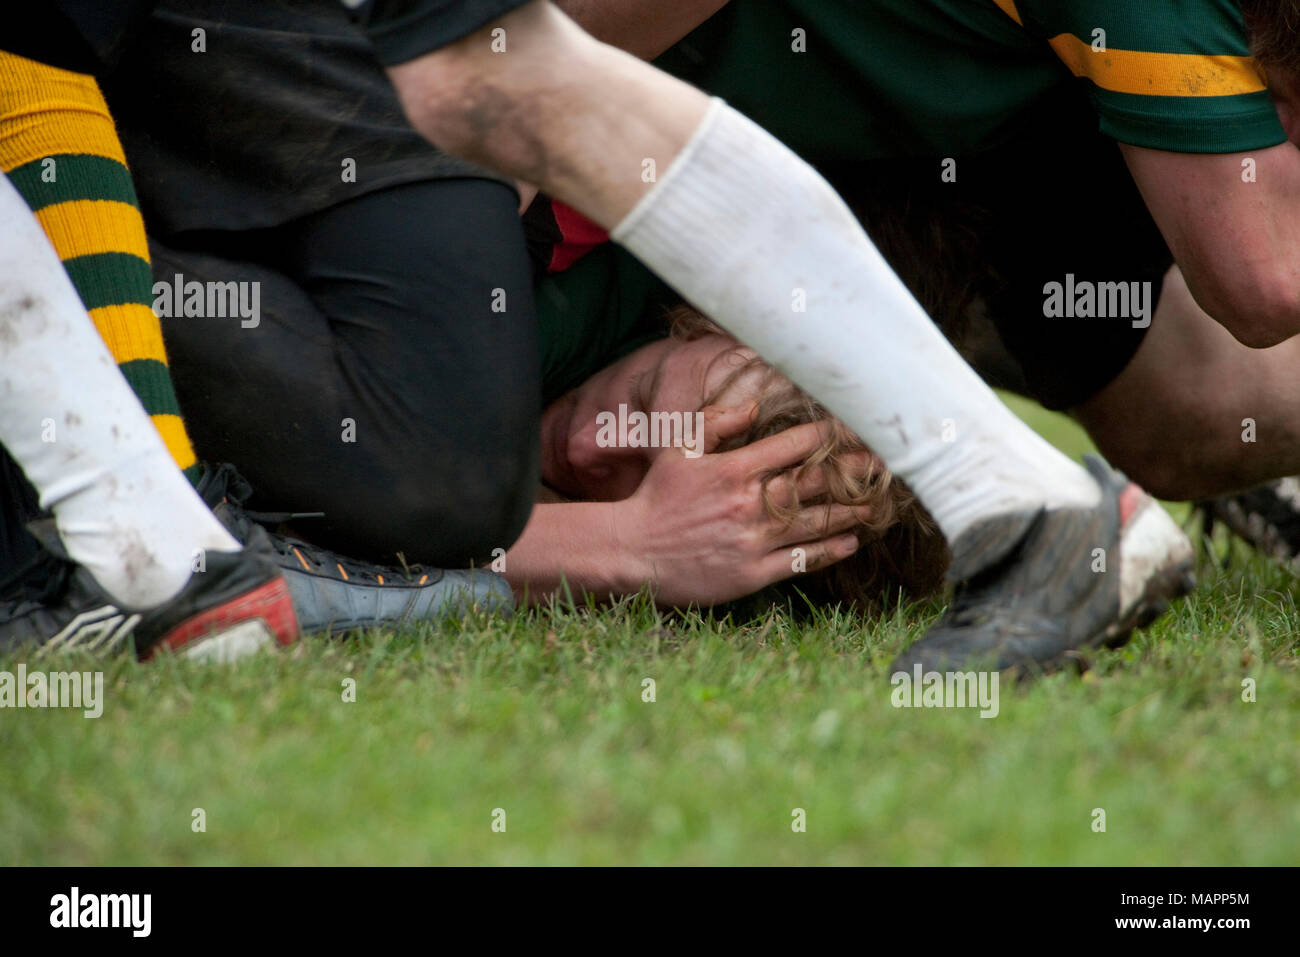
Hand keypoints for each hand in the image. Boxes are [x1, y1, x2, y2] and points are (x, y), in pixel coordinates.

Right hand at [613, 404, 871, 605]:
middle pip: (815, 484)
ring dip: (851, 512)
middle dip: (852, 472)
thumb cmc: (657, 496)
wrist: (633, 551)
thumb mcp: (679, 449)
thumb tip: (754, 404)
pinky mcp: (753, 573)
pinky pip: (801, 560)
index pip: (793, 446)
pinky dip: (829, 550)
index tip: (853, 429)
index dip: (827, 436)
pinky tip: (851, 541)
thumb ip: (717, 422)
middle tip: (883, 465)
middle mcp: (749, 503)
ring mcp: (753, 540)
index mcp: (734, 468)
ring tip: (877, 504)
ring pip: (815, 523)